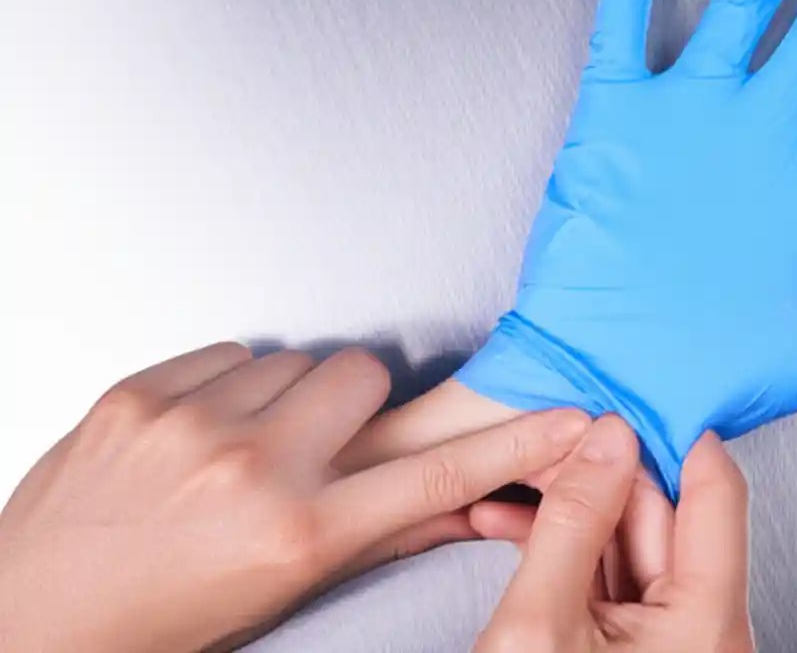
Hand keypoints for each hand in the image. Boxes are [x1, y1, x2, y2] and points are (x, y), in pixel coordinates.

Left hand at [0, 343, 588, 651]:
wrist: (31, 615)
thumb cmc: (160, 618)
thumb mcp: (281, 592)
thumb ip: (374, 537)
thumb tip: (456, 509)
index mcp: (299, 535)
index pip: (434, 475)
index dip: (513, 445)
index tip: (568, 420)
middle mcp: (252, 470)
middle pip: (362, 376)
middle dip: (354, 403)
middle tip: (321, 441)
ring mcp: (192, 422)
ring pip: (296, 359)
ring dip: (288, 394)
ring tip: (247, 443)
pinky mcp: (143, 390)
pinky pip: (230, 352)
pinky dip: (230, 384)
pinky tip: (203, 430)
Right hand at [476, 416, 752, 652]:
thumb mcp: (540, 621)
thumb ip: (573, 524)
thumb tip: (603, 444)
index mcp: (707, 623)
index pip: (716, 492)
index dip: (670, 436)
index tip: (629, 401)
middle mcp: (704, 629)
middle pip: (664, 516)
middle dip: (600, 473)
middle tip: (550, 442)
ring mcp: (670, 640)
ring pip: (628, 543)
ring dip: (571, 510)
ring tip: (519, 482)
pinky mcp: (633, 649)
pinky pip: (606, 579)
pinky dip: (562, 553)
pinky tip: (515, 526)